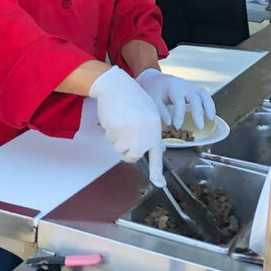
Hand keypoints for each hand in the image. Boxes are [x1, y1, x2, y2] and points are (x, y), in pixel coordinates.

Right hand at [89, 67, 164, 186]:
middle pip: (132, 156)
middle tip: (126, 133)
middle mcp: (144, 135)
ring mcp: (129, 133)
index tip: (159, 184)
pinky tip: (115, 117)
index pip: (156, 156)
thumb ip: (153, 134)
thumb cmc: (133, 100)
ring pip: (119, 148)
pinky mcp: (115, 130)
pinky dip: (110, 131)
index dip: (157, 173)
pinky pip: (110, 139)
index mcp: (155, 131)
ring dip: (117, 138)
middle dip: (126, 149)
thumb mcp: (150, 115)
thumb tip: (156, 150)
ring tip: (121, 121)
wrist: (118, 87)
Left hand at [136, 69, 215, 129]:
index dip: (179, 115)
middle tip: (200, 127)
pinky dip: (210, 104)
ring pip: (204, 94)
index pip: (178, 102)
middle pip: (195, 98)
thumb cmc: (155, 92)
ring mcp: (191, 87)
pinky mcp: (195, 89)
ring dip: (209, 106)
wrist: (156, 80)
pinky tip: (211, 115)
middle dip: (198, 113)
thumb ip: (162, 112)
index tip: (177, 127)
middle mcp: (184, 86)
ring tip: (211, 119)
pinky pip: (205, 95)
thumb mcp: (154, 101)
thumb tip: (170, 124)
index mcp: (172, 88)